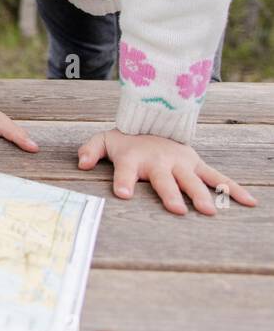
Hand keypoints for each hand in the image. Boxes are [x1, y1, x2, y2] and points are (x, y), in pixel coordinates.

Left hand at [78, 129, 257, 214]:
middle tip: (176, 209)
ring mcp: (180, 163)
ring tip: (209, 211)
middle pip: (164, 180)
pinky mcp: (196, 164)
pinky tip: (249, 202)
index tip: (122, 194)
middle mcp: (158, 161)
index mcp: (133, 158)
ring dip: (201, 194)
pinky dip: (233, 188)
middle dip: (170, 194)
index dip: (123, 182)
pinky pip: (217, 177)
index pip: (125, 171)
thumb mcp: (103, 140)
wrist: (153, 119)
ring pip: (192, 180)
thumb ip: (90, 150)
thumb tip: (82, 164)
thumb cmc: (126, 140)